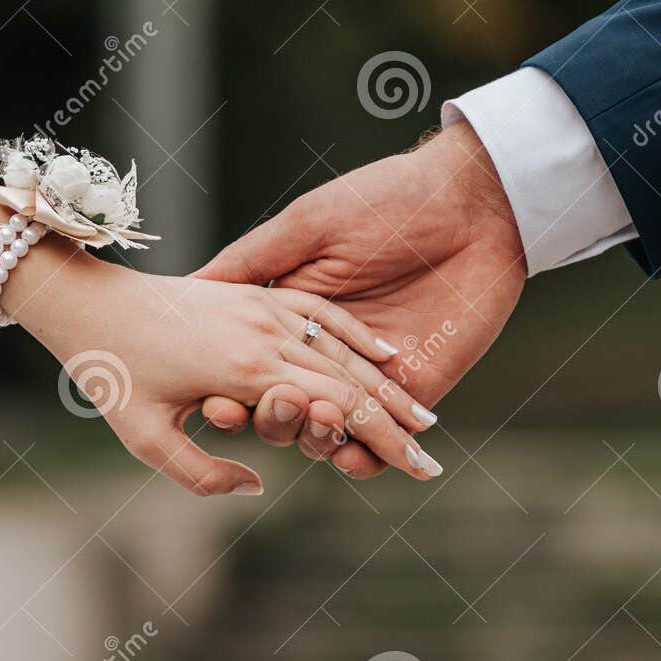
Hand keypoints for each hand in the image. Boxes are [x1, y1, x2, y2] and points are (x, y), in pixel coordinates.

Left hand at [7, 238, 436, 495]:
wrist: (87, 299)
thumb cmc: (110, 372)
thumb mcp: (144, 437)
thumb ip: (200, 473)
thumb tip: (255, 489)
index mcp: (245, 371)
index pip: (334, 410)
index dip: (380, 442)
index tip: (416, 471)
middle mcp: (264, 334)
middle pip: (350, 383)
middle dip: (395, 423)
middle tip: (431, 460)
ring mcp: (263, 308)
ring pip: (341, 348)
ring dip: (386, 383)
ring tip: (423, 415)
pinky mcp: (255, 294)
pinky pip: (319, 312)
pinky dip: (355, 334)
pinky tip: (384, 353)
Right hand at [195, 120, 525, 476]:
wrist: (471, 205)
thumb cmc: (384, 200)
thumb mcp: (306, 225)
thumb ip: (251, 260)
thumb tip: (190, 287)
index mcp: (287, 317)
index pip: (243, 370)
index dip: (223, 393)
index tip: (213, 402)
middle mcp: (321, 354)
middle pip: (279, 409)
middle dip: (269, 421)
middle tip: (280, 407)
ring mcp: (366, 378)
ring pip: (324, 432)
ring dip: (314, 439)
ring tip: (325, 423)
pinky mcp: (413, 393)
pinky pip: (377, 445)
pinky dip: (361, 460)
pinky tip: (353, 455)